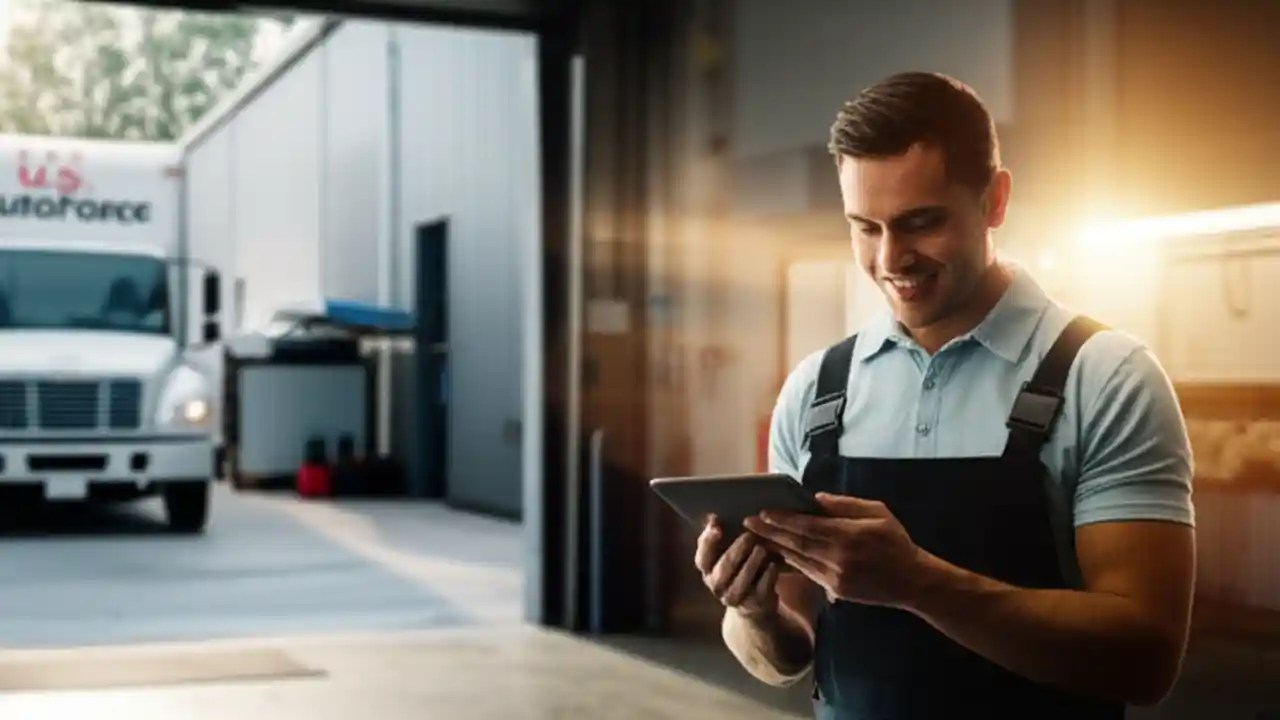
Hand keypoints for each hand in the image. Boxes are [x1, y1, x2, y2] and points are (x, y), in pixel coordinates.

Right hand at [695, 515, 781, 619]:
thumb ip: (717, 534)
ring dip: (752, 563)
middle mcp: (717, 586)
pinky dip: (768, 575)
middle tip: (749, 536)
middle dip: (736, 551)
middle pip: (723, 568)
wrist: (752, 604)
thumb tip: (712, 516)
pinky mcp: (755, 604)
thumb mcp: (725, 551)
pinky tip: (774, 564)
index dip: (708, 542)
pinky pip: (761, 588)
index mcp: (707, 570)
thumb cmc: (737, 568)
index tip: (717, 527)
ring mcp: (735, 597)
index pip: (701, 558)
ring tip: (762, 548)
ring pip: (741, 580)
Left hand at [744, 493, 925, 607]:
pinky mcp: (835, 589)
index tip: (763, 511)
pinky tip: (776, 552)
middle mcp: (839, 558)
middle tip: (748, 522)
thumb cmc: (895, 541)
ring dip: (774, 547)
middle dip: (770, 532)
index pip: (808, 526)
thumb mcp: (877, 511)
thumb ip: (845, 504)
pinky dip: (789, 561)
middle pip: (796, 543)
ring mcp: (836, 577)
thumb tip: (815, 498)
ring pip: (797, 560)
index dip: (783, 519)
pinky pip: (806, 572)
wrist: (911, 581)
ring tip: (756, 536)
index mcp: (850, 536)